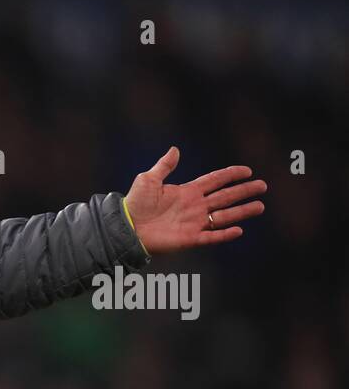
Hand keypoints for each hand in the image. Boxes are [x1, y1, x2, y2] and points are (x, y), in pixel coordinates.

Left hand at [124, 147, 265, 255]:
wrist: (125, 227)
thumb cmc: (134, 204)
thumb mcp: (148, 180)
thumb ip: (164, 166)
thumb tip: (175, 149)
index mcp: (187, 192)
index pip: (215, 181)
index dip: (231, 175)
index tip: (247, 171)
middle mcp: (194, 207)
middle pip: (225, 197)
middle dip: (244, 191)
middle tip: (262, 186)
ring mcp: (193, 223)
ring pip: (223, 216)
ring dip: (242, 211)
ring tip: (260, 206)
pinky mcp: (189, 239)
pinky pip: (210, 237)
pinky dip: (224, 234)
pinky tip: (239, 230)